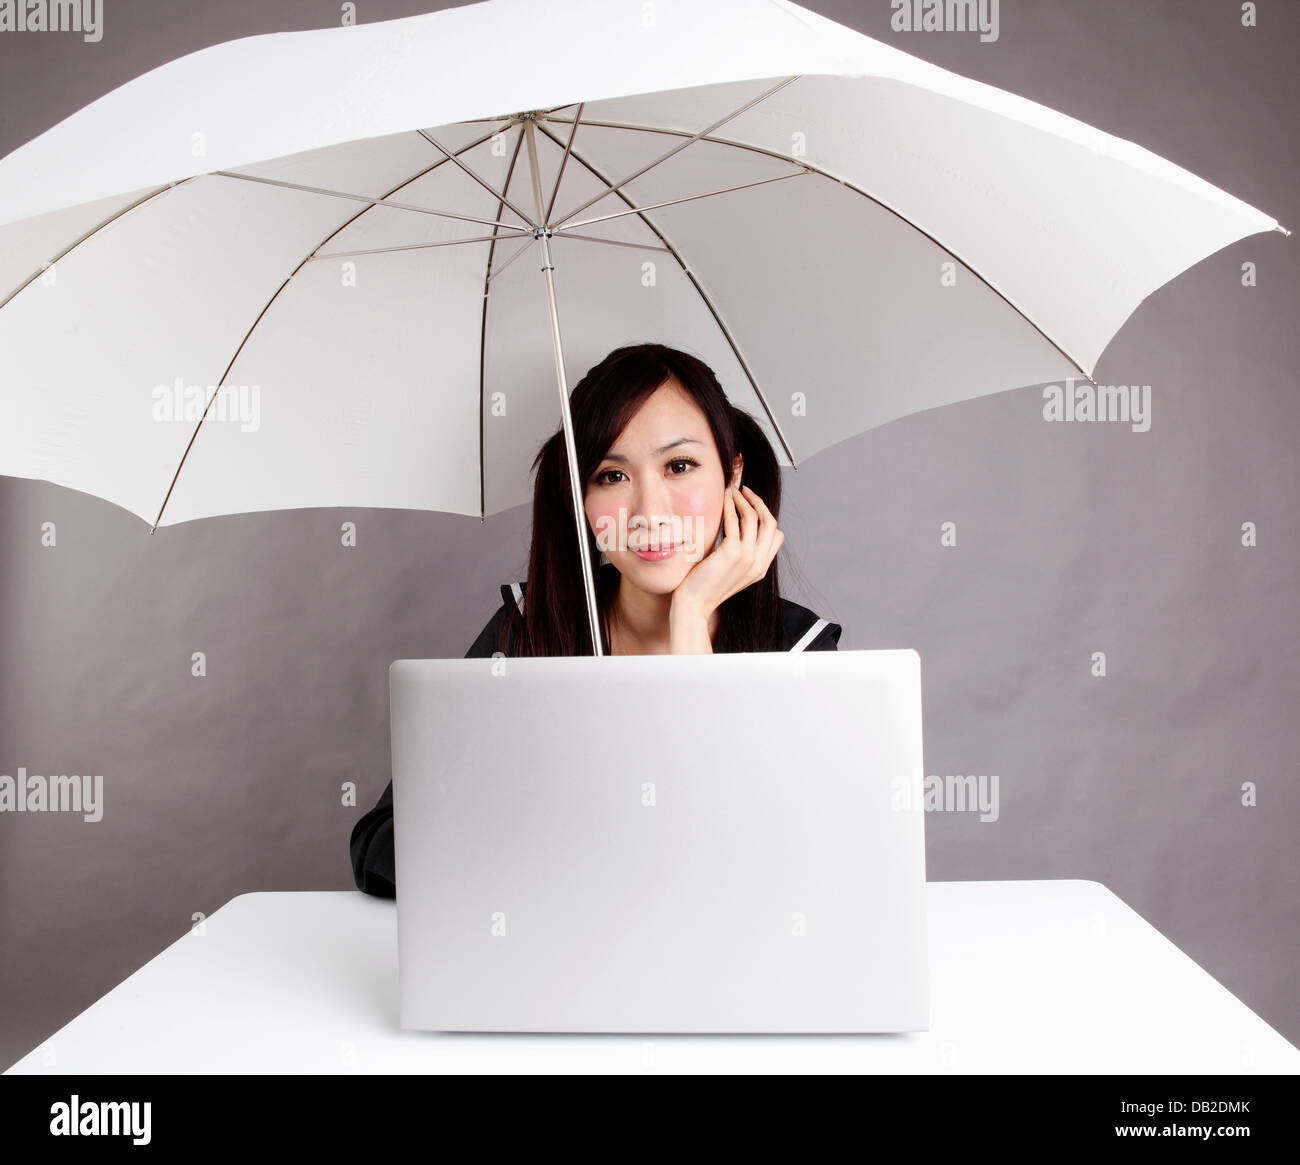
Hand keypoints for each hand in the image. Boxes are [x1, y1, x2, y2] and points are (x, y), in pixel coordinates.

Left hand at [670, 484, 783, 621]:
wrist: (694, 605)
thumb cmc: (705, 586)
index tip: (751, 504)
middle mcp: (758, 563)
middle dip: (758, 502)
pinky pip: (735, 522)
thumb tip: (736, 526)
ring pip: (754, 518)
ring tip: (732, 492)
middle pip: (770, 523)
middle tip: (745, 491)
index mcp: (761, 568)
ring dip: (743, 500)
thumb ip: (738, 552)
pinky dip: (730, 507)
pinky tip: (723, 500)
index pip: (776, 535)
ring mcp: (748, 558)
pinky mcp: (733, 553)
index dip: (765, 515)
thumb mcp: (729, 569)